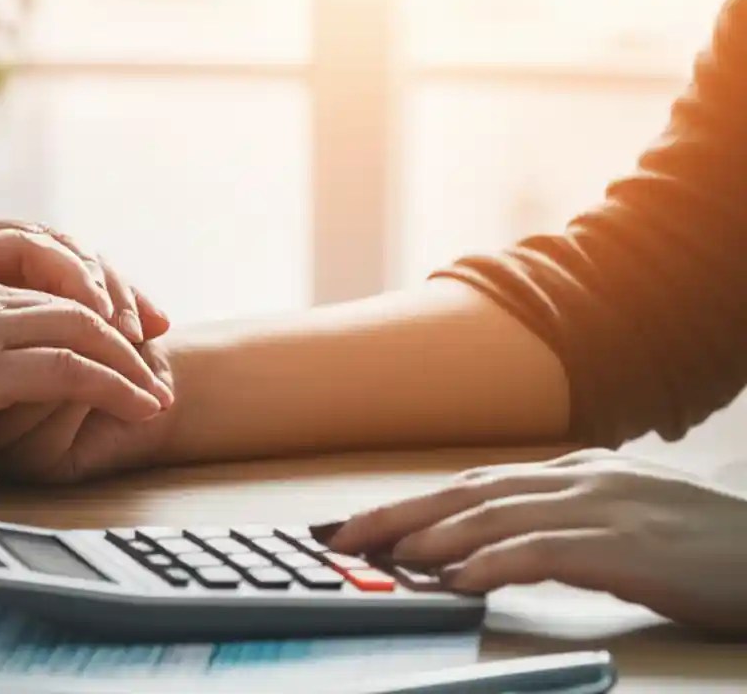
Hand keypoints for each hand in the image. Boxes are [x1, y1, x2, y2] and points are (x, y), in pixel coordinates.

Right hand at [0, 264, 171, 460]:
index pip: (38, 280)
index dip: (84, 305)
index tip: (116, 333)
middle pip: (72, 296)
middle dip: (124, 324)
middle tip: (156, 353)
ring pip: (83, 328)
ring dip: (130, 360)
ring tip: (158, 392)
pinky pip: (71, 368)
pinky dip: (116, 385)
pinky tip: (142, 406)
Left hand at [328, 451, 746, 632]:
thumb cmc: (707, 546)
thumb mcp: (626, 519)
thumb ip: (564, 524)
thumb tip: (489, 549)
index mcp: (577, 472)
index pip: (475, 483)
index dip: (414, 501)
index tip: (365, 521)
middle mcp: (580, 479)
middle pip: (468, 491)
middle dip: (399, 513)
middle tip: (344, 536)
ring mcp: (603, 508)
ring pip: (494, 515)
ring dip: (432, 537)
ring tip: (386, 557)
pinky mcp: (625, 548)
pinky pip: (542, 552)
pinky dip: (491, 564)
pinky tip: (458, 580)